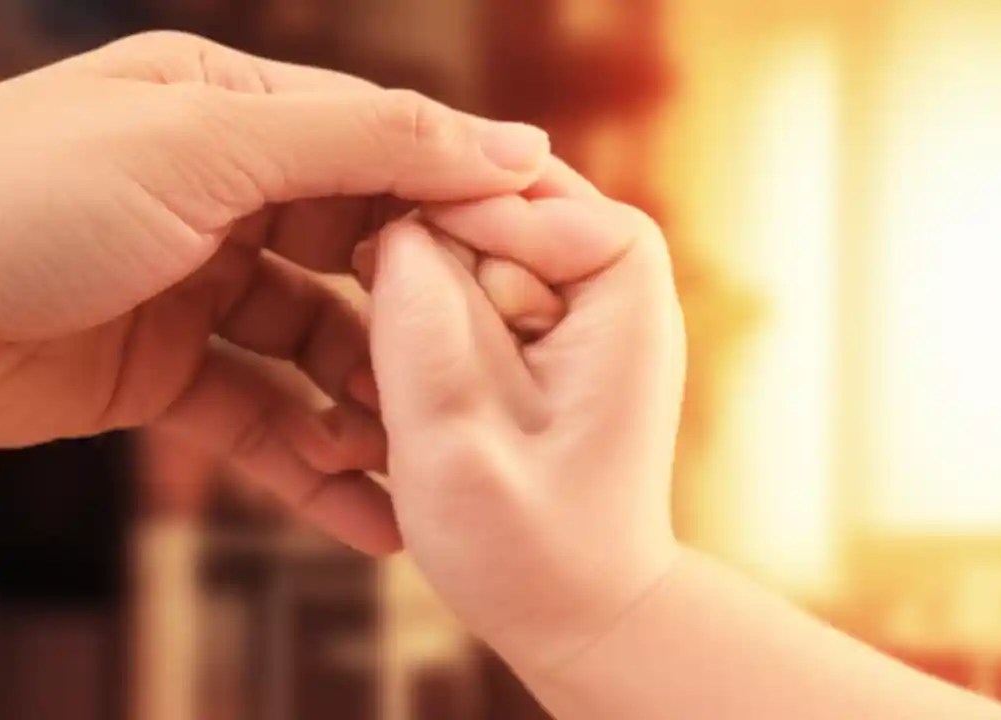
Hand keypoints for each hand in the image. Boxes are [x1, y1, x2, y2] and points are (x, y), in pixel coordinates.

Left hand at [0, 31, 550, 552]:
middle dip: (418, 324)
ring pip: (319, 349)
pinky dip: (310, 471)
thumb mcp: (205, 143)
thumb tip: (515, 144)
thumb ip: (368, 141)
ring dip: (366, 408)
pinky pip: (260, 419)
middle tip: (471, 381)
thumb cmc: (20, 199)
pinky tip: (370, 519)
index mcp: (231, 105)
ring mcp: (193, 283)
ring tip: (404, 462)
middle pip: (361, 255)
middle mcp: (221, 187)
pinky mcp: (163, 372)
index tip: (541, 262)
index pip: (383, 147)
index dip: (462, 203)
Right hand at [369, 178, 685, 671]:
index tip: (378, 272)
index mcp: (622, 284)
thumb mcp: (460, 446)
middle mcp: (607, 277)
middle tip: (389, 362)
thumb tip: (396, 228)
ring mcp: (570, 302)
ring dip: (410, 314)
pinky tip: (400, 411)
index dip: (445, 220)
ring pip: (458, 250)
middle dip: (423, 272)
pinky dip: (417, 343)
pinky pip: (453, 296)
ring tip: (389, 402)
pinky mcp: (534, 332)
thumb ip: (423, 328)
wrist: (578, 611)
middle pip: (485, 206)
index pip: (522, 186)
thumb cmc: (533, 551)